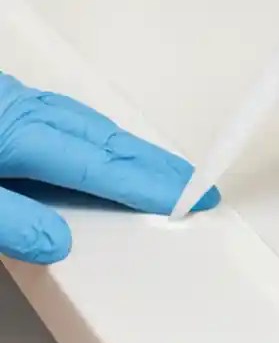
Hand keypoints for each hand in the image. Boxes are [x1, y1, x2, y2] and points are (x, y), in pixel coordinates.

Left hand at [0, 74, 219, 264]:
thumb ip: (8, 222)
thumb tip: (57, 244)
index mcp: (21, 137)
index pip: (102, 168)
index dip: (150, 186)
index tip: (188, 200)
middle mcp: (28, 112)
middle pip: (108, 140)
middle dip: (157, 164)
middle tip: (196, 185)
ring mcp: (16, 100)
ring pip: (90, 124)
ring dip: (131, 148)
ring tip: (162, 168)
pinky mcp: (5, 98)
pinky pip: (67, 115)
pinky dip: (99, 134)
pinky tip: (102, 144)